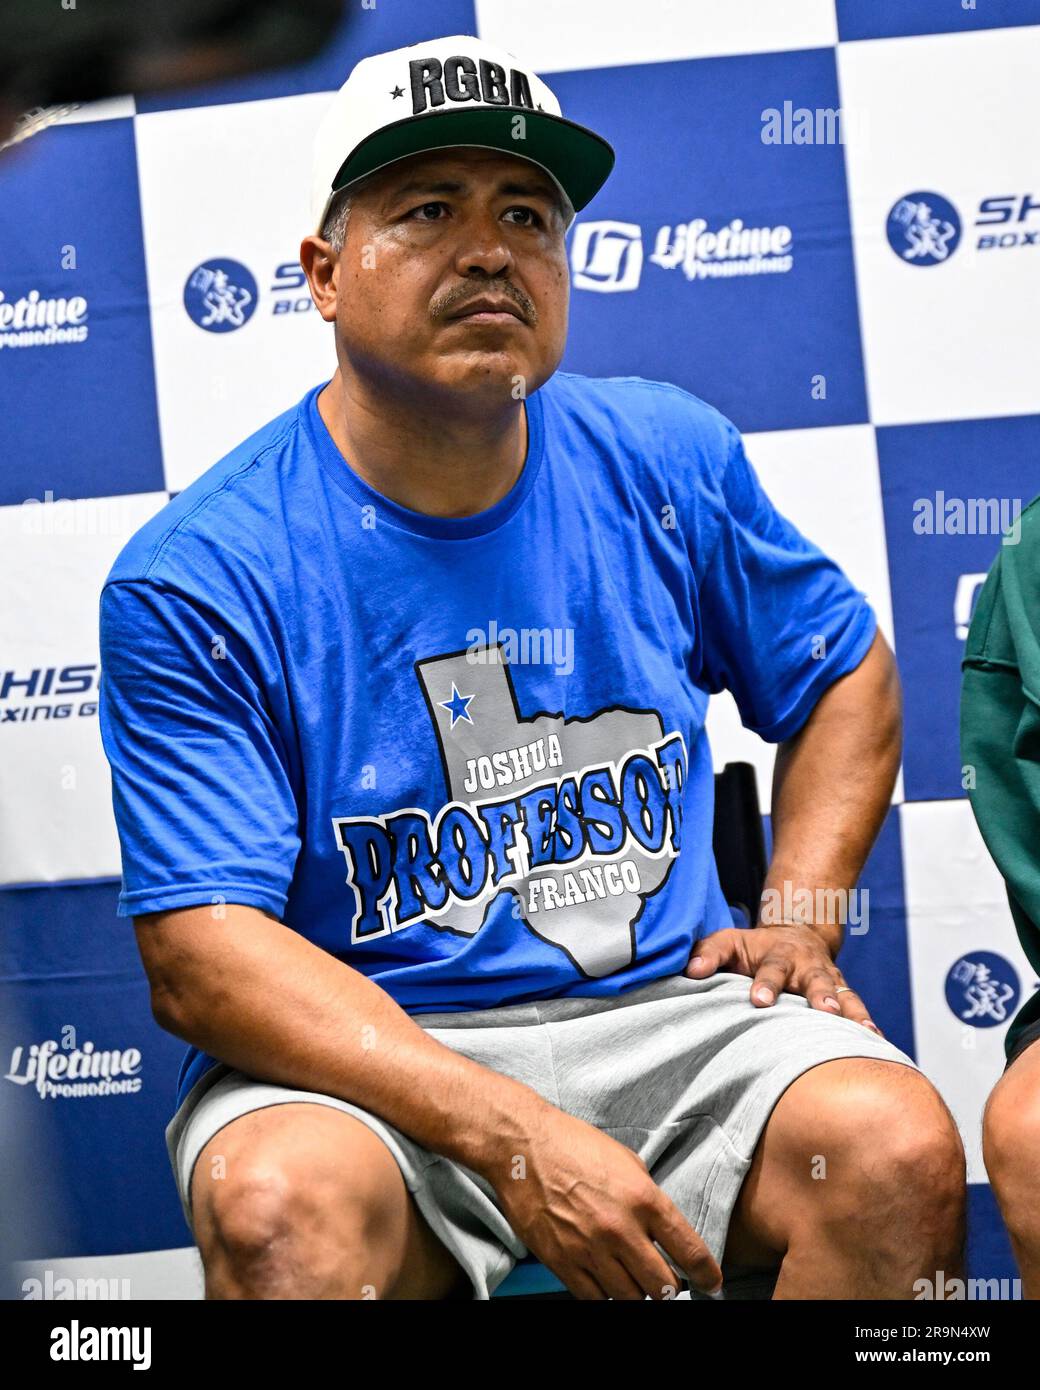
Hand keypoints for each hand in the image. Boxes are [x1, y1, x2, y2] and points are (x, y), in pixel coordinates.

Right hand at [489, 1100, 722, 1299]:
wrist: (523, 1146)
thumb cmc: (573, 1145)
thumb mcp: (626, 1161)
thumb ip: (648, 1198)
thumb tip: (662, 1228)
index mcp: (644, 1199)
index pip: (689, 1251)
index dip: (706, 1274)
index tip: (711, 1281)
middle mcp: (621, 1229)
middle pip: (662, 1286)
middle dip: (670, 1288)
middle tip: (667, 1281)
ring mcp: (590, 1250)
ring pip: (630, 1298)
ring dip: (637, 1293)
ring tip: (633, 1278)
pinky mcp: (563, 1262)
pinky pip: (595, 1299)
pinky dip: (606, 1295)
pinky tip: (606, 1281)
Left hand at [683, 924, 883, 1035]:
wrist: (796, 935)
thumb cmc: (754, 948)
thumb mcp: (728, 941)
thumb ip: (708, 953)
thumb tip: (690, 971)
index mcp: (777, 955)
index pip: (770, 969)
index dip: (765, 983)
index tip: (759, 1000)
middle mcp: (808, 967)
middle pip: (815, 981)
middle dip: (820, 995)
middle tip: (823, 1010)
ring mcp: (830, 980)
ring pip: (845, 996)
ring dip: (853, 1013)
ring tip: (866, 1033)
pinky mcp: (844, 994)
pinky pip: (859, 1009)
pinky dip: (869, 1026)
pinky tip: (879, 1045)